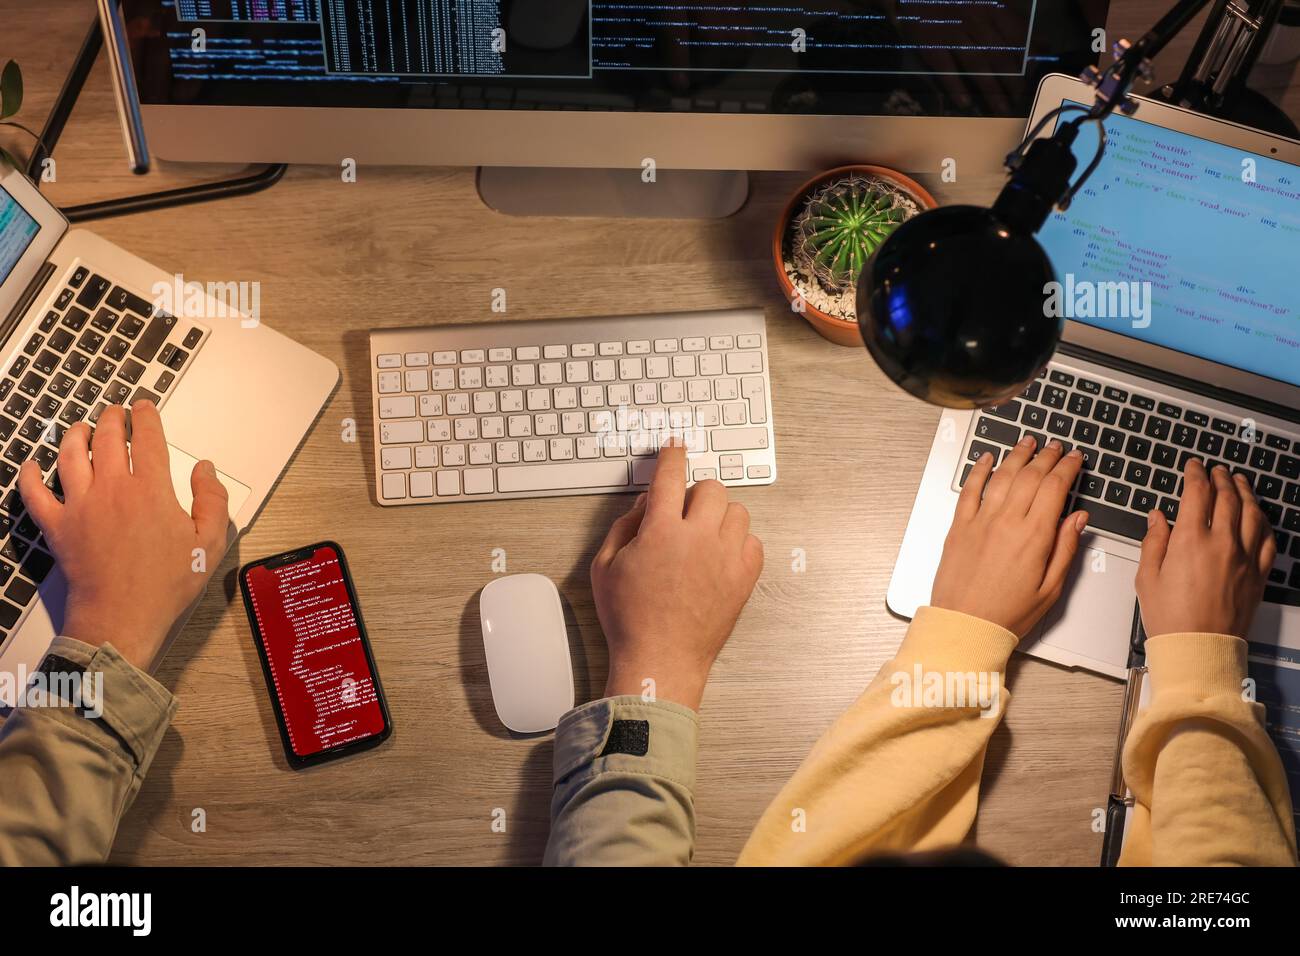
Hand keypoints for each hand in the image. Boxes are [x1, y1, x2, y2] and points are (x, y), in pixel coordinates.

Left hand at [18, 402, 230, 670]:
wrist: (121, 617)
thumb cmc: (165, 585)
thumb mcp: (210, 543)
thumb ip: (212, 500)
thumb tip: (206, 470)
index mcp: (151, 490)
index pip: (148, 438)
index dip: (147, 417)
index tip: (145, 408)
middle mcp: (112, 489)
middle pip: (107, 438)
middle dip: (113, 418)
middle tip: (116, 412)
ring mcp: (80, 505)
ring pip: (70, 455)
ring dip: (76, 435)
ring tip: (81, 428)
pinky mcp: (57, 526)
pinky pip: (34, 493)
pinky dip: (30, 476)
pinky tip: (31, 466)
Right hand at [590, 441, 763, 709]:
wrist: (660, 660)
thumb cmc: (629, 619)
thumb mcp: (605, 567)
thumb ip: (624, 526)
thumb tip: (645, 504)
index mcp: (661, 531)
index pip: (671, 477)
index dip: (673, 456)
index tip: (676, 447)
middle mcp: (698, 539)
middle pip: (712, 488)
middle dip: (696, 494)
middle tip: (684, 512)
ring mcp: (726, 559)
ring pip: (737, 511)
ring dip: (720, 516)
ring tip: (703, 536)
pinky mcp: (744, 579)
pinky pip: (754, 542)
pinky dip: (739, 543)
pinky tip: (720, 556)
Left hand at [931, 436, 1088, 636]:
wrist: (965, 626)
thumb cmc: (1006, 614)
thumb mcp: (1050, 589)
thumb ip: (1066, 549)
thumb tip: (1079, 519)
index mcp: (1034, 537)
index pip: (1055, 488)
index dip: (1067, 468)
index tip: (1075, 459)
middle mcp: (1006, 523)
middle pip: (1030, 476)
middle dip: (1047, 457)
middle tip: (1056, 447)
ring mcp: (980, 521)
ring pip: (1002, 476)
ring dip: (1017, 455)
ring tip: (1028, 442)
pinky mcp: (959, 526)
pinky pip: (969, 489)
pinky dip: (979, 470)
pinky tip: (986, 458)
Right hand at [1137, 460, 1273, 638]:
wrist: (1199, 648)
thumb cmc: (1170, 618)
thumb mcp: (1147, 578)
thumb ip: (1153, 542)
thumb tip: (1158, 519)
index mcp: (1190, 542)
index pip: (1197, 494)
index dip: (1195, 475)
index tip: (1193, 467)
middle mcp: (1221, 544)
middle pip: (1227, 498)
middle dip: (1220, 478)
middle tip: (1216, 470)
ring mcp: (1243, 558)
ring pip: (1251, 513)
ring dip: (1245, 492)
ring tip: (1239, 482)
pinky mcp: (1257, 574)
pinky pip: (1266, 539)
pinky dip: (1262, 521)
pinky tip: (1257, 516)